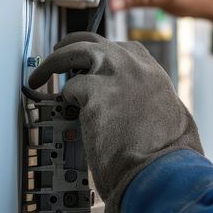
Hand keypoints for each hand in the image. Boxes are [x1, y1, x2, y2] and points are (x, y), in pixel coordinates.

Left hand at [28, 32, 202, 212]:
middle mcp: (135, 67)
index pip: (125, 48)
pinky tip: (63, 110)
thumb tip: (139, 105)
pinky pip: (70, 88)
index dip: (104, 52)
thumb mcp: (172, 117)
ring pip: (76, 53)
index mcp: (154, 73)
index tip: (92, 58)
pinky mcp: (95, 94)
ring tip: (40, 75)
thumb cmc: (167, 155)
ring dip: (54, 62)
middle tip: (58, 51)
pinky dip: (65, 98)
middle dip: (73, 44)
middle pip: (96, 43)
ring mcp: (115, 76)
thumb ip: (151, 102)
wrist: (159, 170)